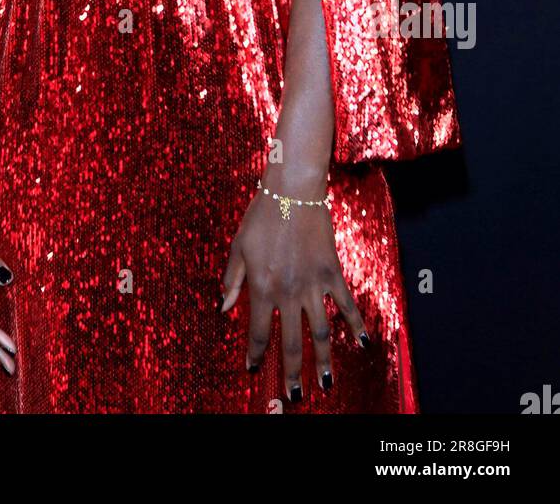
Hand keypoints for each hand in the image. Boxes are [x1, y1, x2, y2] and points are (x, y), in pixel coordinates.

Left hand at [220, 171, 368, 400]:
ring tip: (324, 383)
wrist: (292, 191)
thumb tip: (222, 308)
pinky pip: (346, 305)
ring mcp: (313, 285)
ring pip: (320, 333)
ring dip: (323, 361)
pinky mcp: (332, 273)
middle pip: (291, 343)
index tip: (254, 369)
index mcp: (262, 288)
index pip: (259, 333)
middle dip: (291, 372)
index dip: (256, 354)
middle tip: (294, 396)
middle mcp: (288, 293)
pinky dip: (356, 325)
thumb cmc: (261, 215)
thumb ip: (231, 280)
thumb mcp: (238, 247)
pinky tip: (363, 344)